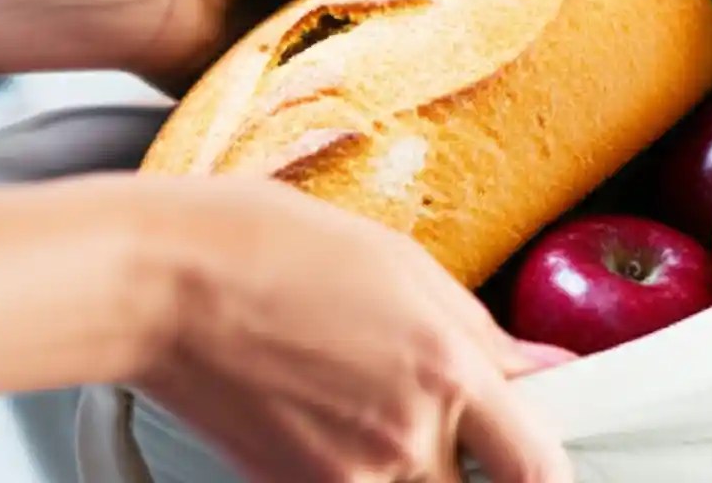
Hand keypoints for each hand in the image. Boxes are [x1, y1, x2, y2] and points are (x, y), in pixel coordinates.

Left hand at [115, 0, 538, 92]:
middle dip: (466, 26)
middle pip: (425, 4)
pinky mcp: (294, 81)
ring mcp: (319, 31)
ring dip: (421, 71)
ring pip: (392, 55)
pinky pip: (348, 95)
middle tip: (536, 58)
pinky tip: (417, 124)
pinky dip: (373, 103)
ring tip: (491, 100)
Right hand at [131, 175, 575, 482]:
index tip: (536, 448)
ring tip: (374, 407)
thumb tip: (543, 370)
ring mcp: (347, 476)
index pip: (538, 466)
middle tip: (458, 427)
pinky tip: (334, 420)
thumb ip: (481, 334)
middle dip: (480, 466)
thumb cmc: (278, 250)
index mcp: (447, 368)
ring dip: (419, 470)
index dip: (548, 469)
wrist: (163, 283)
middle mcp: (407, 435)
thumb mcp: (403, 266)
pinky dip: (365, 474)